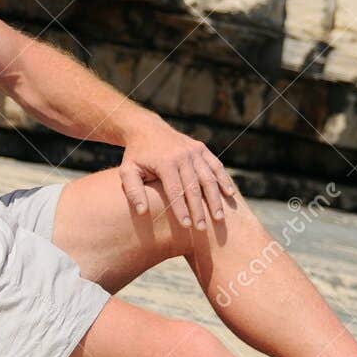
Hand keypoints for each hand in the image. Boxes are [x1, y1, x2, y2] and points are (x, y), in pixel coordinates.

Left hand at [119, 116, 239, 229]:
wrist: (146, 128)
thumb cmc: (136, 155)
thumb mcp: (127, 171)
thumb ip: (133, 191)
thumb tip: (142, 212)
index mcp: (164, 162)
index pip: (175, 191)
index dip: (181, 210)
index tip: (186, 227)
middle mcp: (182, 155)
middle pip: (194, 187)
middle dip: (200, 209)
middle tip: (203, 228)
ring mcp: (194, 150)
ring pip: (208, 177)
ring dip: (215, 198)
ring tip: (219, 217)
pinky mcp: (201, 148)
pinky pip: (215, 165)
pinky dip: (224, 180)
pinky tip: (229, 195)